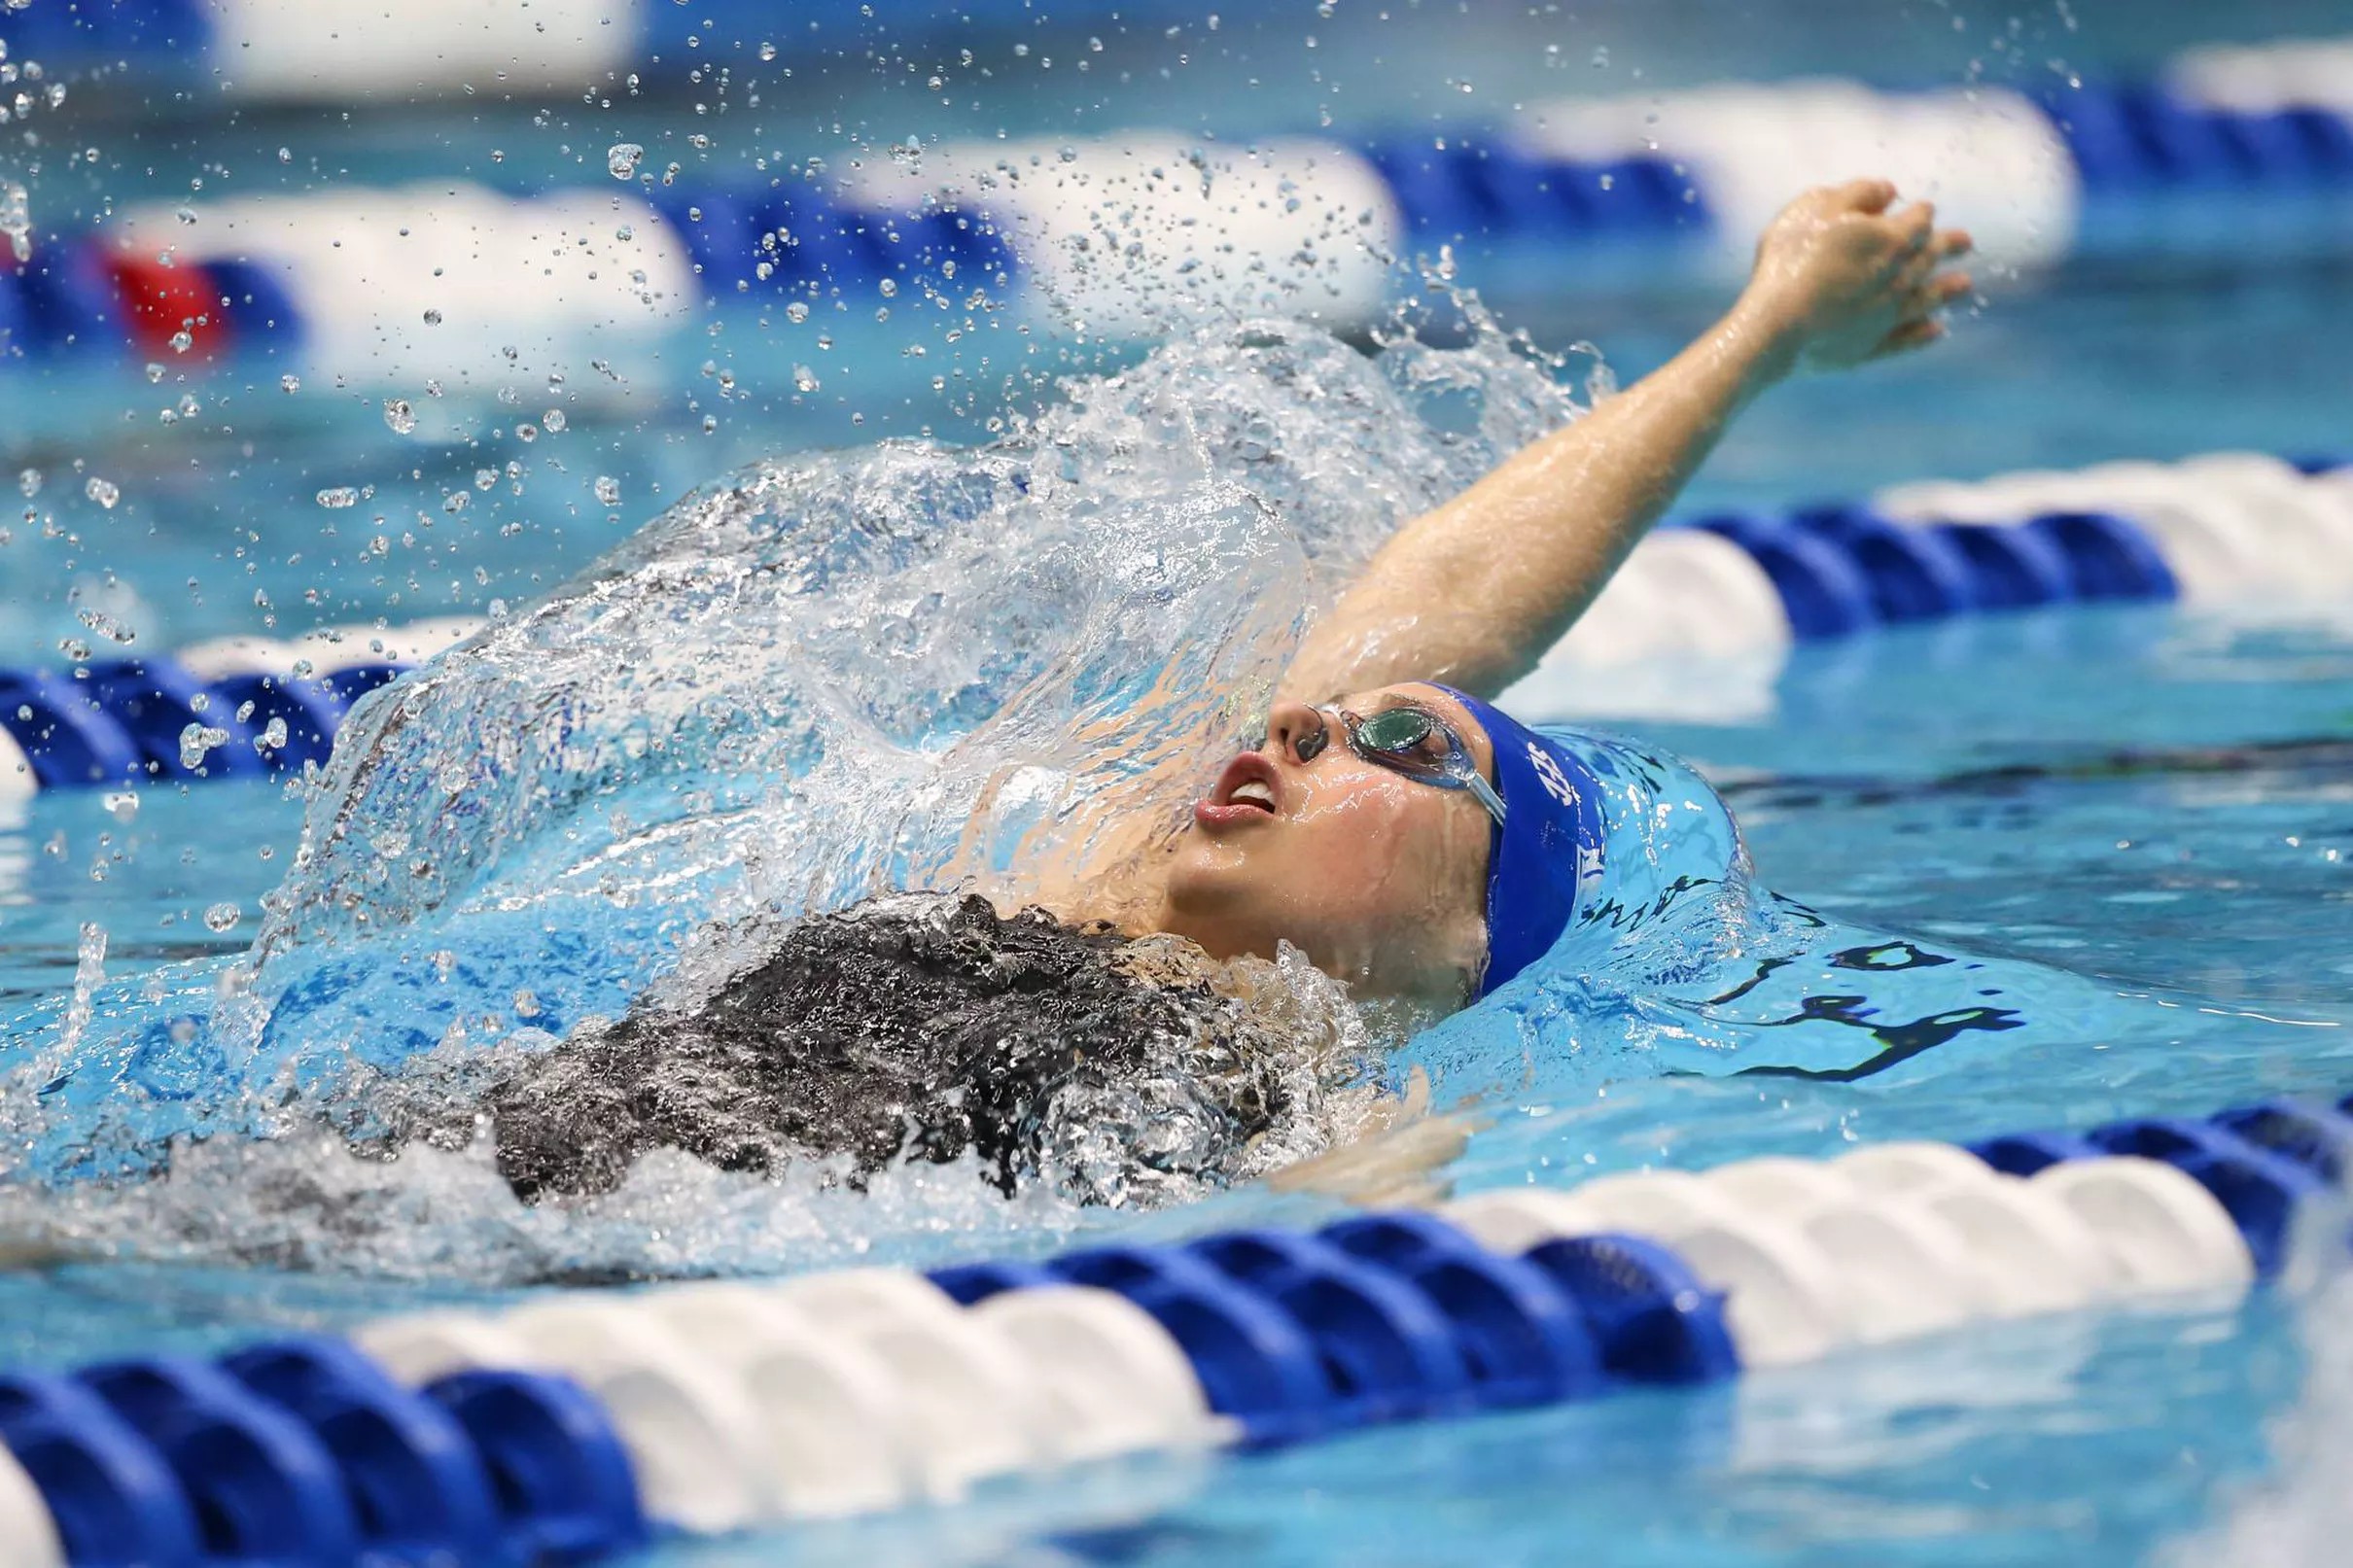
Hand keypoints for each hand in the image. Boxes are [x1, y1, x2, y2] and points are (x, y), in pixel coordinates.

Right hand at [1738, 179, 1973, 371]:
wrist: (1775, 327)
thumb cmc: (1791, 260)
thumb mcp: (1816, 207)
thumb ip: (1857, 192)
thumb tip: (1888, 190)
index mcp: (1891, 238)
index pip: (1918, 219)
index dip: (1920, 212)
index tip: (1923, 209)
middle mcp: (1899, 277)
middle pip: (1930, 256)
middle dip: (1948, 245)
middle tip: (1966, 242)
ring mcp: (1888, 316)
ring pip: (1927, 299)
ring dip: (1947, 290)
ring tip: (1965, 285)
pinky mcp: (1871, 347)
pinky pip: (1906, 340)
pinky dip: (1923, 334)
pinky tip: (1937, 331)